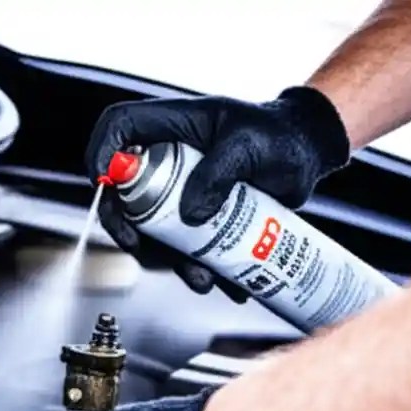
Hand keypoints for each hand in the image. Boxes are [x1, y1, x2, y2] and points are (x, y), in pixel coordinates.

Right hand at [86, 86, 350, 297]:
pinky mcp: (201, 216)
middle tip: (139, 247)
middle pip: (124, 190)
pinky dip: (202, 271)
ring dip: (170, 262)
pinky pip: (188, 249)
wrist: (308, 155)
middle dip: (126, 225)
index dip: (102, 153)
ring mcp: (183, 189)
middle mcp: (169, 157)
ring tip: (205, 280)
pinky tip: (226, 285)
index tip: (106, 185)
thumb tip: (191, 215)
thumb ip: (219, 173)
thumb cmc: (281, 135)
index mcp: (172, 125)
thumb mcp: (250, 146)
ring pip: (155, 230)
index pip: (120, 128)